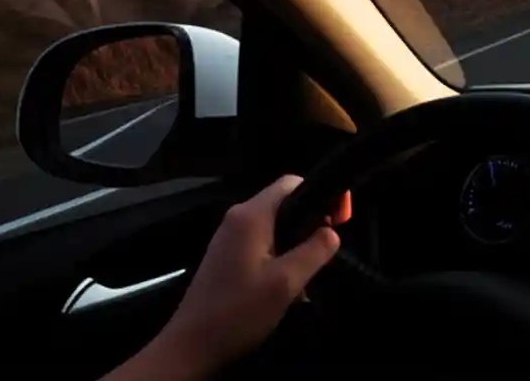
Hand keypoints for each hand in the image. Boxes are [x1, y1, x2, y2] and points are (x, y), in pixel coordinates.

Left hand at [105, 174, 351, 380]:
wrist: (191, 346)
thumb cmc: (238, 311)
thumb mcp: (286, 282)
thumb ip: (314, 251)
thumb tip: (332, 232)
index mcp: (251, 215)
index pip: (292, 183)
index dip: (320, 195)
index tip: (339, 221)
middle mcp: (238, 218)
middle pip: (285, 205)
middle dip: (309, 226)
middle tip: (323, 255)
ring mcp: (229, 238)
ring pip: (276, 228)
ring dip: (296, 248)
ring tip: (305, 279)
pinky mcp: (227, 257)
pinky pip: (262, 245)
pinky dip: (279, 259)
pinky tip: (285, 288)